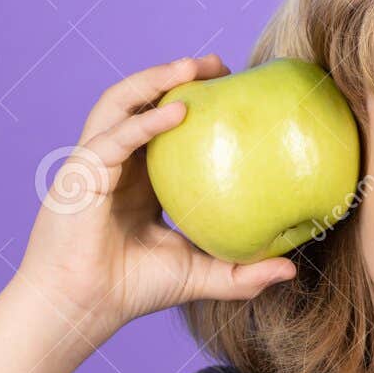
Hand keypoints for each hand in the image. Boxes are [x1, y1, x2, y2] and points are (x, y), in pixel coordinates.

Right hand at [14, 54, 296, 342]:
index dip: (195, 103)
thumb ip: (243, 272)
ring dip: (156, 79)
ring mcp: (95, 163)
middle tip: (221, 65)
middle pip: (143, 102)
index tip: (235, 90)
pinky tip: (180, 110)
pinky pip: (116, 137)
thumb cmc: (133, 290)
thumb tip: (292, 268)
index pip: (164, 127)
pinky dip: (146, 121)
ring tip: (195, 66)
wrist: (83, 307)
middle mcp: (117, 163)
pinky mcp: (81, 173)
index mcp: (140, 179)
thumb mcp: (201, 275)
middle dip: (178, 76)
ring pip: (121, 103)